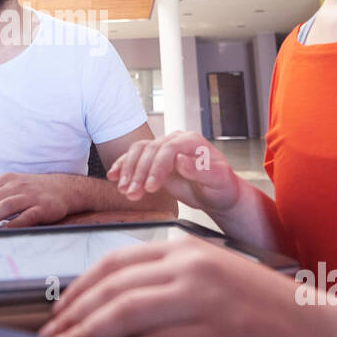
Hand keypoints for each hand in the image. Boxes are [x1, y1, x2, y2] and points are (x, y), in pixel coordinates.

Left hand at [0, 172, 77, 226]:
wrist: (67, 188)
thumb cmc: (35, 191)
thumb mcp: (13, 187)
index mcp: (5, 180)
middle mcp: (15, 186)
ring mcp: (29, 196)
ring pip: (4, 207)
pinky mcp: (43, 207)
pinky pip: (26, 217)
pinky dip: (13, 224)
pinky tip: (2, 232)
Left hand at [38, 235, 336, 336]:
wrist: (333, 336)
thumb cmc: (275, 312)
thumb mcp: (219, 278)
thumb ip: (173, 281)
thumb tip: (117, 304)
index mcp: (191, 248)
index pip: (116, 261)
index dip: (79, 287)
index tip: (59, 309)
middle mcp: (194, 266)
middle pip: (113, 286)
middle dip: (74, 313)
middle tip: (52, 335)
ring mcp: (206, 299)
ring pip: (126, 313)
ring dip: (88, 335)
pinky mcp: (218, 336)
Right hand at [107, 131, 240, 214]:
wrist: (217, 195)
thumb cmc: (221, 187)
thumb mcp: (218, 180)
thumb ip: (200, 170)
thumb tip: (180, 161)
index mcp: (192, 142)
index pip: (168, 148)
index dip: (157, 167)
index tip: (152, 186)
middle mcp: (176, 141)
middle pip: (150, 150)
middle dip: (139, 173)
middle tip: (133, 193)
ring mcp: (164, 149)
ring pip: (139, 152)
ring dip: (129, 171)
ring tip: (125, 190)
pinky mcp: (155, 160)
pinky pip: (135, 158)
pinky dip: (123, 166)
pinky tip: (114, 176)